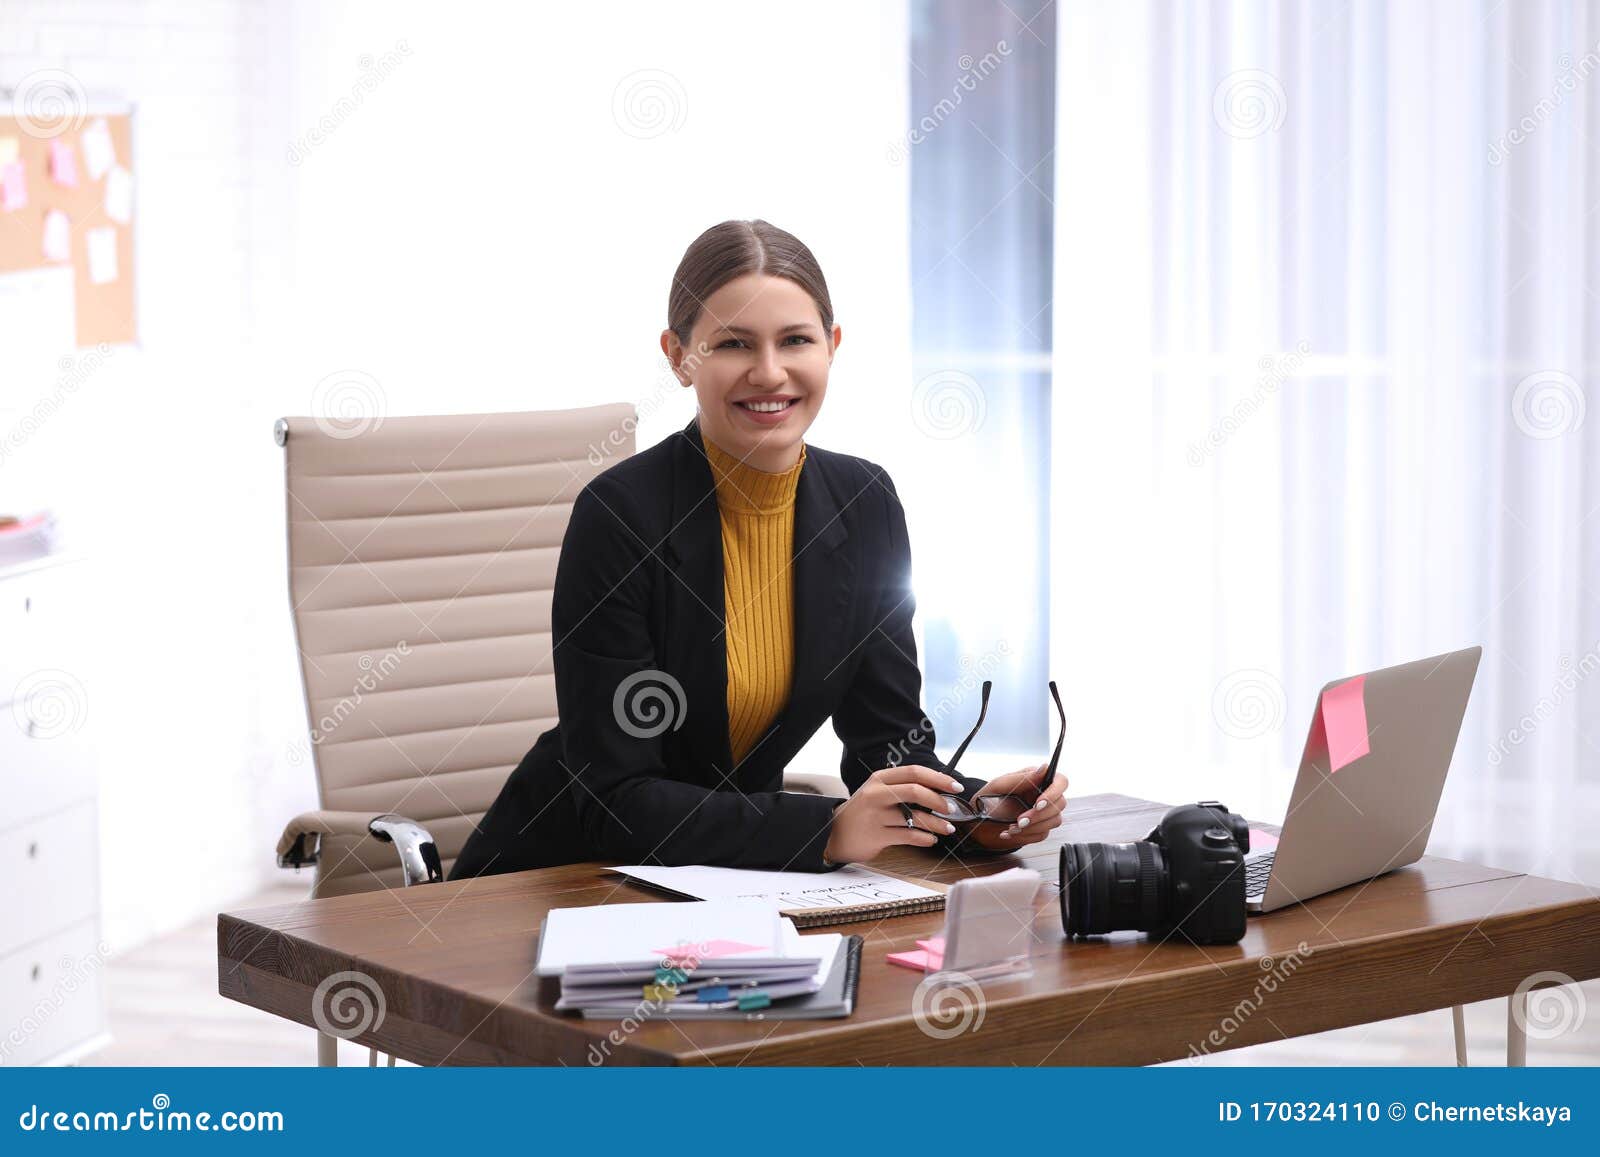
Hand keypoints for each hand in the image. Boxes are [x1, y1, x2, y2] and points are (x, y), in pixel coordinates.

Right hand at [822, 765, 967, 864]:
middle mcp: (876, 794)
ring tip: (947, 828)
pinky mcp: (876, 836)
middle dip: (939, 800)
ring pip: (914, 817)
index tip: (955, 786)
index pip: (914, 772)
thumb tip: (939, 790)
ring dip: (936, 824)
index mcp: (879, 779)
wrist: (833, 833)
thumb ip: (901, 788)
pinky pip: (908, 836)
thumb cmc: (863, 812)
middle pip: (915, 791)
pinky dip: (924, 838)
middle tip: (951, 809)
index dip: (938, 778)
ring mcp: (875, 815)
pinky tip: (930, 839)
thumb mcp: (876, 792)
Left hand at [954, 762, 1067, 852]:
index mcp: (1035, 780)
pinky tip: (1010, 832)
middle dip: (1039, 815)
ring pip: (1054, 821)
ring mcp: (1043, 813)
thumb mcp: (999, 786)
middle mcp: (1042, 795)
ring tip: (1011, 827)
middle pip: (1060, 804)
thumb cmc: (987, 800)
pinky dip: (1025, 836)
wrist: (977, 823)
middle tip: (1020, 820)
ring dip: (1032, 827)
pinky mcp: (1039, 828)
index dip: (1054, 792)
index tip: (1039, 803)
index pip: (1060, 781)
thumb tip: (1044, 767)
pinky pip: (1042, 834)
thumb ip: (1022, 778)